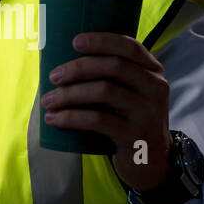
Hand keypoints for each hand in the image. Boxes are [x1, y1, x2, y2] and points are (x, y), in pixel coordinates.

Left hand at [40, 32, 172, 192]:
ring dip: (69, 94)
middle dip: (78, 68)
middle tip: (53, 76)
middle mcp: (156, 88)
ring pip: (104, 91)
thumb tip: (66, 61)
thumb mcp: (132, 94)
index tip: (74, 42)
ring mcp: (147, 112)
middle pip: (113, 66)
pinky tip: (54, 119)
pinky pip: (98, 120)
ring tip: (47, 101)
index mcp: (153, 71)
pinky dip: (71, 117)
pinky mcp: (135, 135)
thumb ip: (115, 77)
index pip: (129, 47)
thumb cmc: (130, 121)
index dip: (102, 41)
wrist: (151, 162)